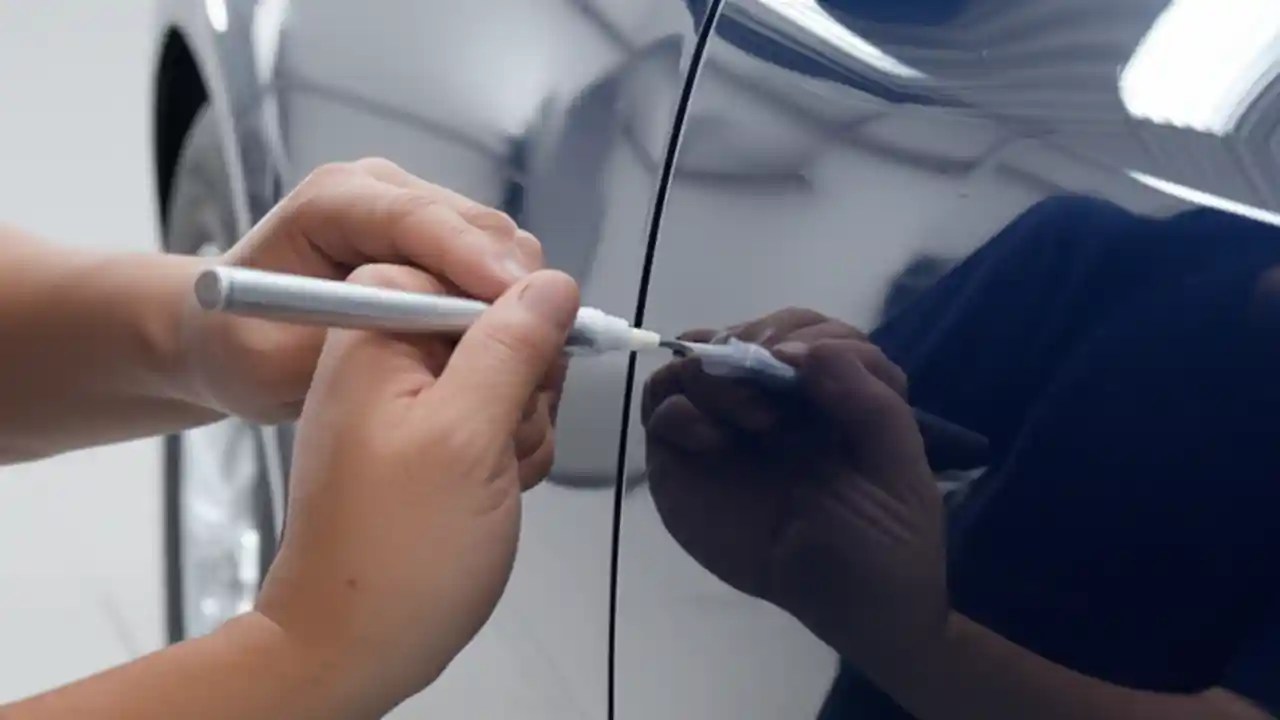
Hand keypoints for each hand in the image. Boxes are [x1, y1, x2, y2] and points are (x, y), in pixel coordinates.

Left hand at [179, 157, 547, 421]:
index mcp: (334, 203)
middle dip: (512, 285)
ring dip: (516, 299)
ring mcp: (413, 210)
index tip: (517, 305)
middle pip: (477, 225)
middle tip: (537, 355)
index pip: (418, 218)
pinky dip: (507, 305)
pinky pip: (494, 263)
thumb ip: (361, 343)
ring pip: (498, 243)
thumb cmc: (239, 347)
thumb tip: (443, 341)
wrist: (221, 336)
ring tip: (524, 363)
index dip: (473, 259)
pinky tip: (504, 350)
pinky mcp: (435, 239)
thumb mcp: (280, 360)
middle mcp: (382, 191)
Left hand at [253, 265, 579, 712]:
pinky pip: (503, 412)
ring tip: (492, 474)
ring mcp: (414, 394)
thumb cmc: (397, 551)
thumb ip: (511, 347)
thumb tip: (554, 282)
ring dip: (523, 423)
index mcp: (375, 326)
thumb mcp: (465, 436)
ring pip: (513, 370)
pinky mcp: (436, 433)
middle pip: (499, 318)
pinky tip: (496, 486)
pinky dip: (514, 449)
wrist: (355, 644)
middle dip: (523, 379)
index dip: (515, 312)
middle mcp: (391, 349)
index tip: (528, 371)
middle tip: (500, 436)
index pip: (469, 264)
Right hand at [641, 309, 948, 675]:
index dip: (803, 333)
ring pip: (693, 361)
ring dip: (715, 370)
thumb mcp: (899, 464)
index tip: (805, 367)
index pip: (802, 328)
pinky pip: (663, 410)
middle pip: (741, 333)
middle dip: (754, 342)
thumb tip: (802, 349)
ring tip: (750, 415)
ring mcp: (724, 427)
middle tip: (770, 378)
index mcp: (825, 389)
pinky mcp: (685, 460)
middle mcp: (770, 399)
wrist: (852, 607)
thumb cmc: (885, 536)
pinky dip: (681, 410)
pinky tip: (714, 439)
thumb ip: (867, 398)